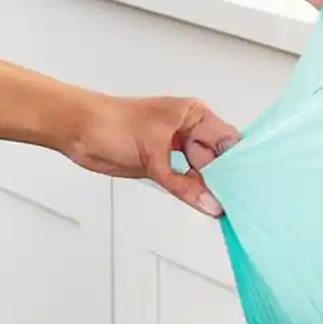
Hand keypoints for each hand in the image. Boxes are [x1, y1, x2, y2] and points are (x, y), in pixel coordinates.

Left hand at [63, 95, 239, 216]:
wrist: (77, 130)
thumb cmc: (110, 123)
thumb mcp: (153, 156)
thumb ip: (183, 185)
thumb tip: (211, 205)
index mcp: (194, 115)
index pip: (228, 141)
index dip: (237, 164)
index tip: (246, 188)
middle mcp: (189, 130)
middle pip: (219, 160)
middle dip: (225, 182)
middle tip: (235, 204)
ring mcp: (177, 148)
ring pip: (205, 173)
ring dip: (210, 190)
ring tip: (222, 208)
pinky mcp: (165, 165)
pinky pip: (187, 182)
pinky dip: (194, 194)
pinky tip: (203, 205)